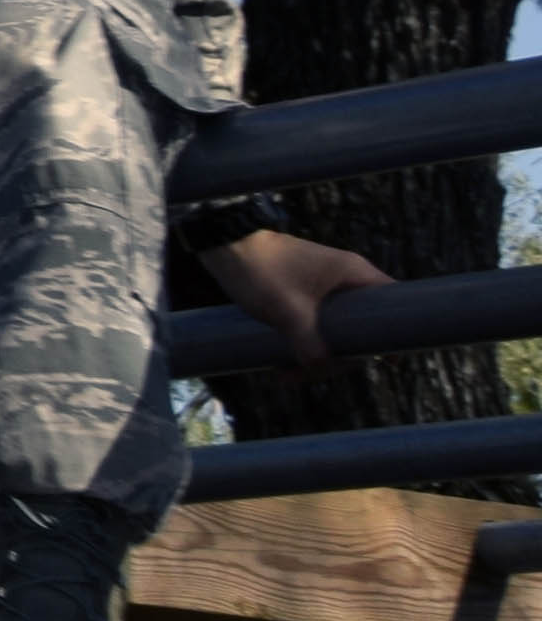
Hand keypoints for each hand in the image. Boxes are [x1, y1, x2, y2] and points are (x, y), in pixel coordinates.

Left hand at [202, 226, 391, 368]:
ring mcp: (325, 289)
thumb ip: (309, 342)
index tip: (390, 362)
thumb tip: (322, 368)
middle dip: (340, 356)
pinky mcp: (306, 298)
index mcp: (354, 273)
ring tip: (286, 375)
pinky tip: (282, 368)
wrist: (221, 246)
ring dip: (316, 356)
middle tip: (312, 372)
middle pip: (363, 327)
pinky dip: (303, 346)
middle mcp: (346, 280)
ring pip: (335, 332)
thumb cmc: (259, 269)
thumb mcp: (287, 310)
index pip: (394, 303)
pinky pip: (315, 328)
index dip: (397, 333)